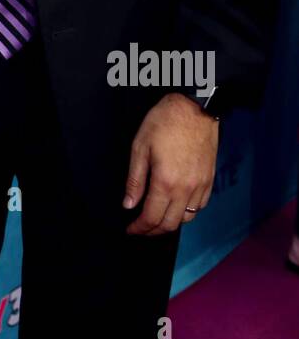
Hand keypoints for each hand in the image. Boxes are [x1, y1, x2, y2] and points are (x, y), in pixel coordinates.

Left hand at [122, 92, 218, 235]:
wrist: (195, 108)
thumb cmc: (164, 122)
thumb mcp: (140, 147)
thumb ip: (135, 180)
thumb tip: (128, 205)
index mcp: (165, 182)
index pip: (151, 217)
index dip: (139, 228)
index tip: (131, 230)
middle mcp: (185, 189)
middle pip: (170, 224)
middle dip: (153, 231)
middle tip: (141, 228)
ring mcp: (200, 186)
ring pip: (186, 219)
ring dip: (170, 224)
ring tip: (157, 219)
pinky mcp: (209, 180)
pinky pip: (199, 207)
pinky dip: (186, 213)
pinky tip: (176, 206)